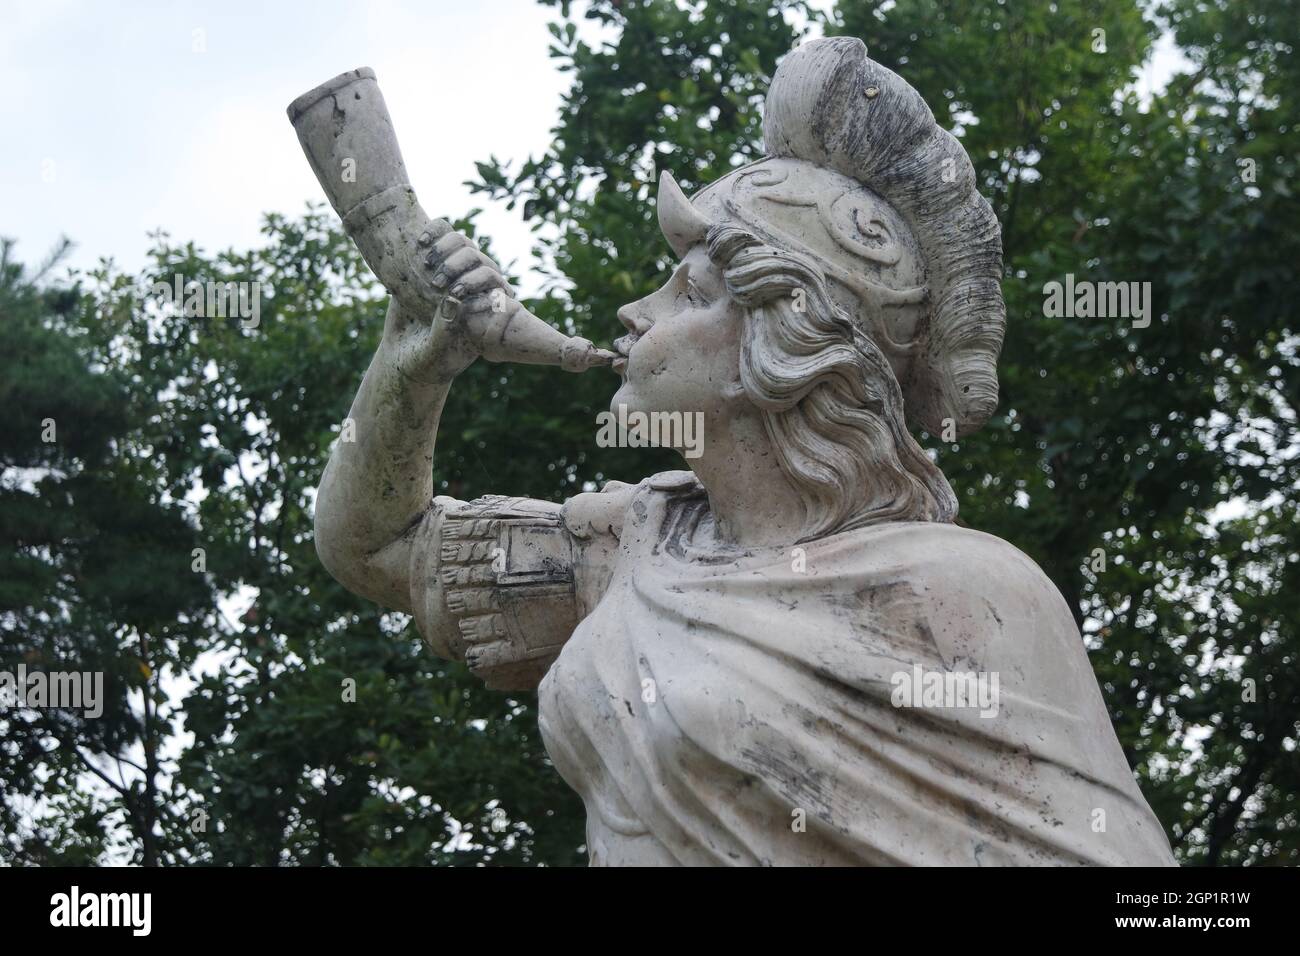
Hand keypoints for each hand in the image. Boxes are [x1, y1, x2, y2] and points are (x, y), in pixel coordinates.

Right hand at [382, 229, 516, 384]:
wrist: (399, 362)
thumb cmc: (422, 365)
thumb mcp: (434, 354)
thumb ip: (445, 329)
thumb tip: (452, 298)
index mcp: (483, 312)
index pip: (496, 284)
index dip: (480, 280)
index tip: (455, 293)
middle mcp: (471, 294)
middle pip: (480, 260)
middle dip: (459, 264)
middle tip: (435, 282)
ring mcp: (450, 281)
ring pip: (463, 246)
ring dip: (448, 246)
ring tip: (426, 260)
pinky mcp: (428, 272)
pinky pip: (439, 242)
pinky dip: (433, 234)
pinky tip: (420, 242)